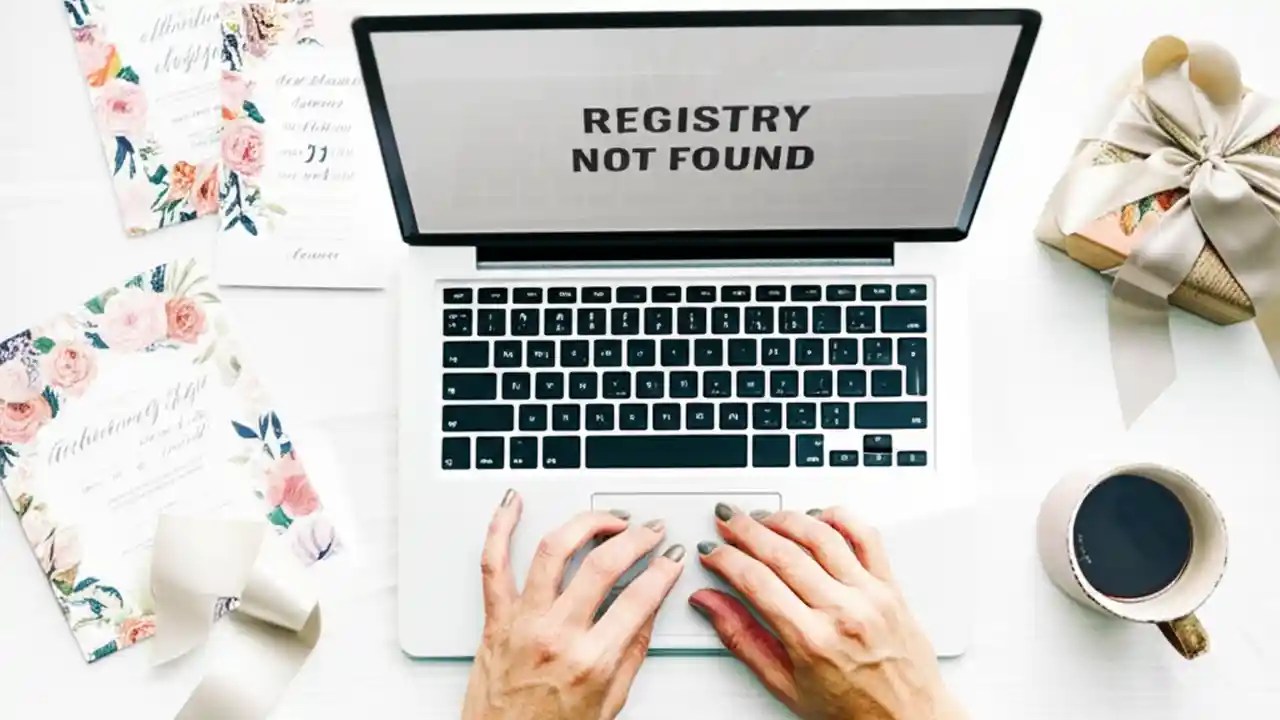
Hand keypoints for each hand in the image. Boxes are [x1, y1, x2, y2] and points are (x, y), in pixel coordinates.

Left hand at [463, 489, 686, 719]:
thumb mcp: (610, 703)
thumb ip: (632, 651)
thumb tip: (650, 608)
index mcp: (591, 660)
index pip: (639, 597)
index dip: (664, 570)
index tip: (672, 557)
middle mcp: (556, 635)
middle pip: (602, 565)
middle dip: (635, 538)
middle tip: (650, 530)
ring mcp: (523, 621)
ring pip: (554, 550)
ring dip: (586, 524)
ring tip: (606, 518)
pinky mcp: (495, 618)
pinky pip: (493, 564)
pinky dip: (499, 528)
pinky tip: (511, 505)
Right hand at [690, 505, 962, 719]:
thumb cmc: (850, 710)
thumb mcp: (785, 685)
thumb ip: (742, 639)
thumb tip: (709, 603)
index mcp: (812, 641)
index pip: (757, 582)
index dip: (726, 559)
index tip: (712, 552)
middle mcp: (843, 613)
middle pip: (783, 553)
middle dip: (746, 530)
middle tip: (727, 521)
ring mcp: (870, 595)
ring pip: (820, 536)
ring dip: (785, 518)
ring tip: (762, 517)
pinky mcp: (891, 587)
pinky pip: (866, 537)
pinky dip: (839, 517)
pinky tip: (816, 517)